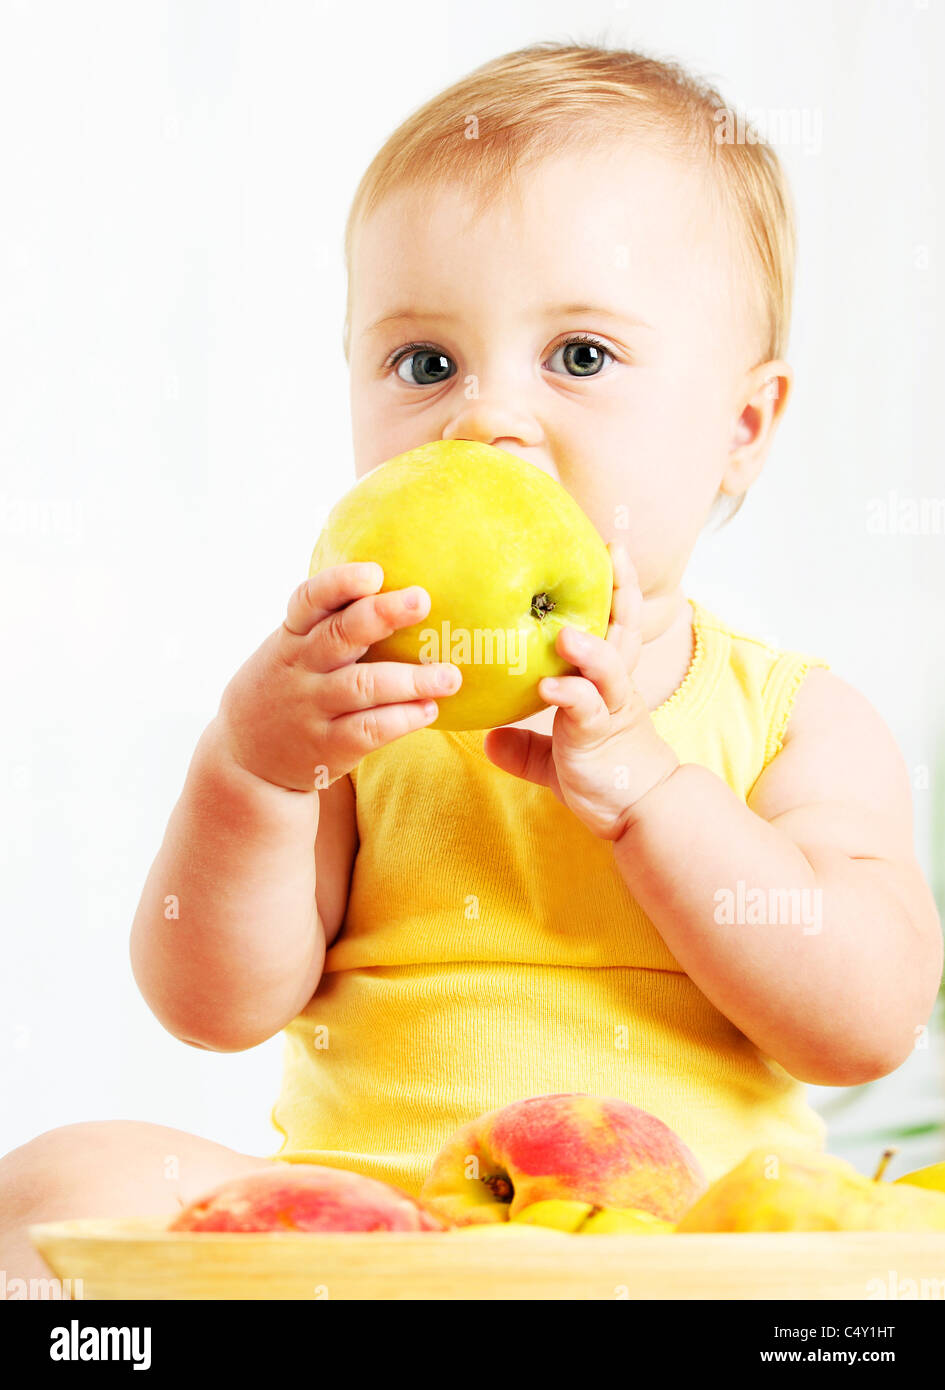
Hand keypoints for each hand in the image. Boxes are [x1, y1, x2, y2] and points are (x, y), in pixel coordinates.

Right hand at [216, 563, 461, 790]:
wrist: (247, 760)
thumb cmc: (285, 689)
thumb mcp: (290, 650)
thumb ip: (328, 624)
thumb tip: (395, 588)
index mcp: (291, 637)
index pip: (309, 600)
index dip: (340, 583)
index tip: (374, 572)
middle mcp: (300, 669)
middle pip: (340, 636)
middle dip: (382, 615)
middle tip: (421, 600)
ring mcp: (312, 708)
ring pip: (362, 687)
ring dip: (410, 680)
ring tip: (450, 676)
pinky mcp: (326, 745)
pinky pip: (368, 729)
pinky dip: (402, 718)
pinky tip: (430, 709)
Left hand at [482, 543, 678, 839]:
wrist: (639, 812)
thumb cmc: (601, 777)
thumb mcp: (554, 758)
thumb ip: (524, 745)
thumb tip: (488, 740)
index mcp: (605, 682)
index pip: (613, 625)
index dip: (613, 588)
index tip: (609, 549)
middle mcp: (613, 687)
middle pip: (624, 630)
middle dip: (621, 591)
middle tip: (615, 552)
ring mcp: (610, 710)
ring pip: (609, 666)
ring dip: (588, 646)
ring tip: (564, 632)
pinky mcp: (600, 737)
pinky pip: (588, 710)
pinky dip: (571, 695)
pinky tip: (550, 687)